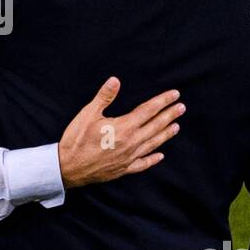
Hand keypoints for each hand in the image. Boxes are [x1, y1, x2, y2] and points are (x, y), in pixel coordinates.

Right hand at [57, 78, 184, 188]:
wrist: (68, 168)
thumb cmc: (76, 139)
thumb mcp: (88, 114)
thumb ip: (104, 97)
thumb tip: (115, 80)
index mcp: (124, 127)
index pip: (149, 110)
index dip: (163, 101)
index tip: (175, 95)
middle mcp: (131, 143)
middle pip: (155, 126)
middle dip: (169, 115)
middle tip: (181, 108)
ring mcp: (129, 157)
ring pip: (153, 144)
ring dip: (165, 135)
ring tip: (176, 127)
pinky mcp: (123, 169)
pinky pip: (143, 164)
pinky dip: (152, 159)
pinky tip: (160, 156)